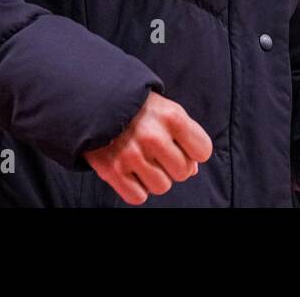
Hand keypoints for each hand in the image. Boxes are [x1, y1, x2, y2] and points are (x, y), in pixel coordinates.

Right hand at [83, 90, 212, 204]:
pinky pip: (137, 197)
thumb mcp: (167, 110)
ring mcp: (132, 155)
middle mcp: (154, 136)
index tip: (183, 147)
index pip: (203, 151)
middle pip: (183, 172)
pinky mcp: (112, 170)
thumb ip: (185, 136)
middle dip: (174, 166)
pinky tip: (131, 172)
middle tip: (160, 154)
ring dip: (155, 178)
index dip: (195, 152)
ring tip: (144, 161)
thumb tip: (193, 169)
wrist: (96, 102)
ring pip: (161, 187)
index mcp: (173, 117)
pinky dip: (136, 189)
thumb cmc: (139, 108)